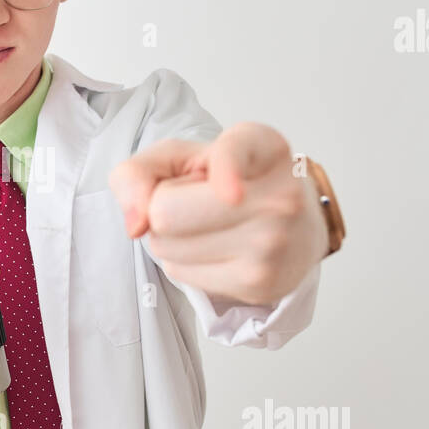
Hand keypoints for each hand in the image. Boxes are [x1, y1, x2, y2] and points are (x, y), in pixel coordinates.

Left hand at [109, 123, 327, 306]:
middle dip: (161, 208)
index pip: (234, 157)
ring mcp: (273, 243)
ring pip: (167, 247)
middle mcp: (278, 194)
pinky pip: (180, 273)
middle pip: (167, 213)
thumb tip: (136, 225)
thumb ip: (138, 171)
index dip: (226, 173)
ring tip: (207, 225)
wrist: (292, 228)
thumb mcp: (181, 156)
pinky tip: (215, 249)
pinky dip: (183, 262)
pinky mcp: (260, 284)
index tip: (232, 194)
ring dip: (170, 238)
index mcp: (263, 145)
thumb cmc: (226, 182)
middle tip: (193, 201)